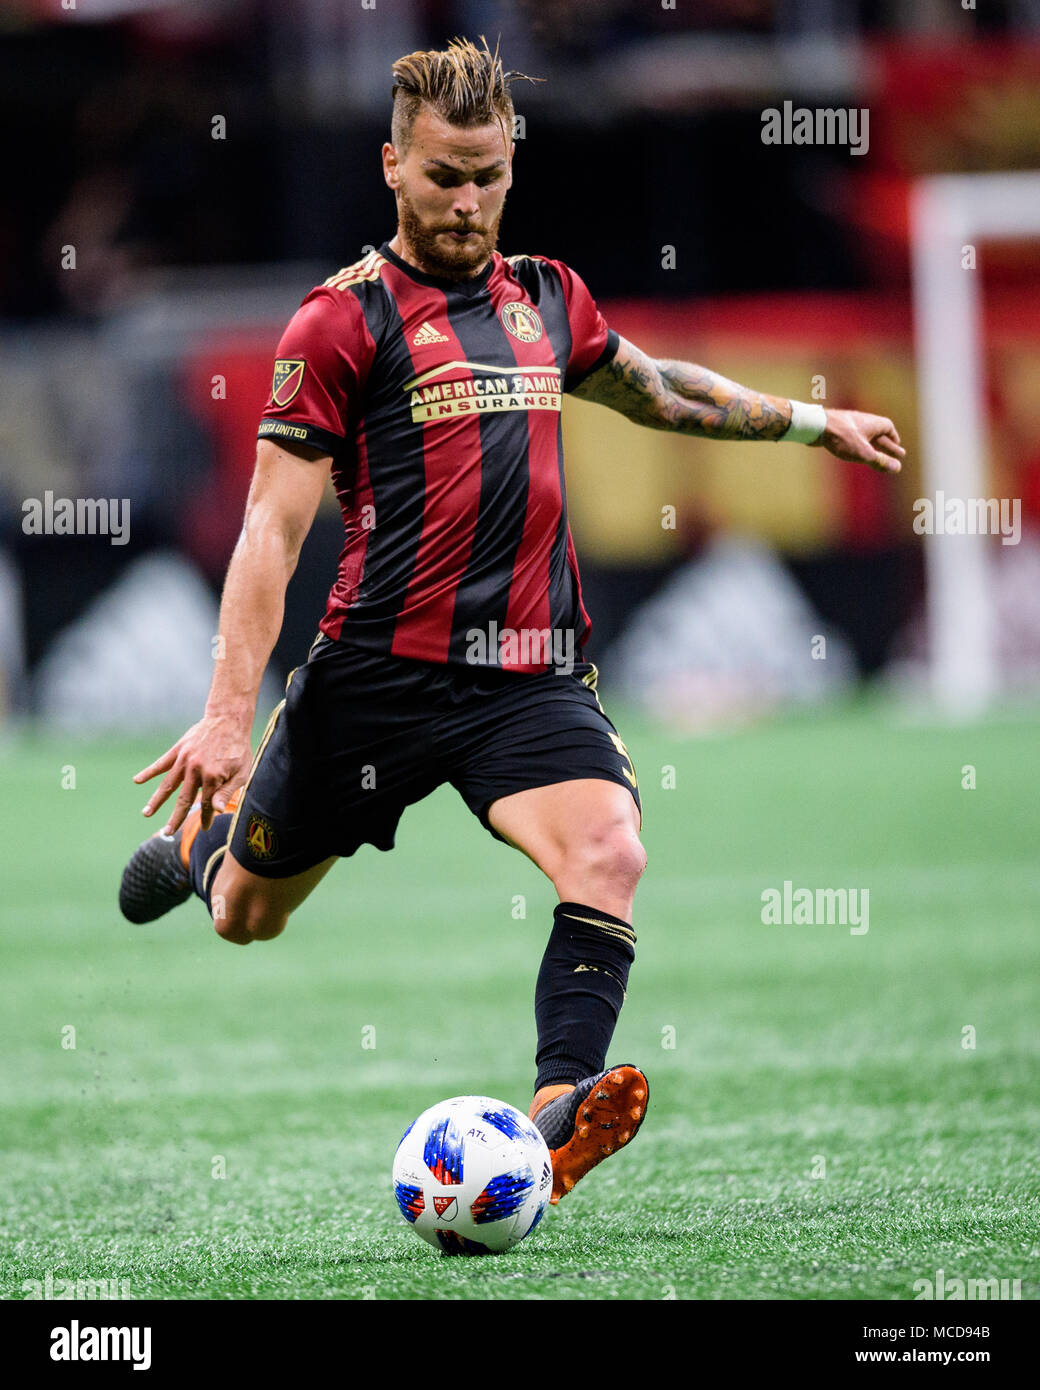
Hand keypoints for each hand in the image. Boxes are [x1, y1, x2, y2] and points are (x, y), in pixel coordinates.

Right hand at [133, 712, 252, 834]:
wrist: (228, 719)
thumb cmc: (238, 748)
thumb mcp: (241, 772)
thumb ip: (227, 792)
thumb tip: (216, 811)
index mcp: (213, 777)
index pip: (207, 804)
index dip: (205, 817)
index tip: (204, 828)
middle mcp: (196, 770)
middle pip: (184, 800)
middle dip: (176, 818)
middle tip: (167, 833)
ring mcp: (184, 760)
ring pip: (168, 785)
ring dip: (156, 800)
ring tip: (146, 813)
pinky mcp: (178, 750)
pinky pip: (161, 763)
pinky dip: (149, 772)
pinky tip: (137, 780)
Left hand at [812, 409, 903, 472]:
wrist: (817, 425)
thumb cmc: (842, 437)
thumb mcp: (864, 453)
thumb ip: (880, 461)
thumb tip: (897, 468)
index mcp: (873, 423)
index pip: (888, 428)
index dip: (893, 438)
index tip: (897, 446)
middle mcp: (863, 421)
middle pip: (878, 434)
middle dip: (886, 445)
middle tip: (894, 455)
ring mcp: (849, 425)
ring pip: (864, 436)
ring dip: (871, 446)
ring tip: (874, 456)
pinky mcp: (837, 430)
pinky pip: (851, 438)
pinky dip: (857, 445)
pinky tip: (853, 451)